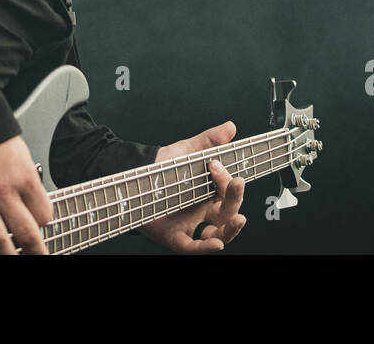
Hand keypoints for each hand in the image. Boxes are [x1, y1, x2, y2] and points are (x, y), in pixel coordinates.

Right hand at [0, 135, 53, 253]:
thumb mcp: (19, 150)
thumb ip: (25, 176)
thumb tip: (29, 197)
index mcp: (24, 177)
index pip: (44, 215)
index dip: (43, 223)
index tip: (40, 226)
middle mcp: (4, 192)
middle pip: (26, 234)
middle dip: (35, 251)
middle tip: (37, 257)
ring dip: (6, 256)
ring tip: (11, 261)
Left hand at [137, 120, 246, 252]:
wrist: (134, 177)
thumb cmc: (163, 167)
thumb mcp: (187, 151)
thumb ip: (209, 140)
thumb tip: (231, 127)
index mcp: (210, 193)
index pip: (227, 191)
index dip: (226, 179)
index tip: (214, 164)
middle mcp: (203, 212)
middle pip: (227, 212)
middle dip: (235, 198)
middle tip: (238, 182)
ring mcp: (191, 225)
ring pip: (218, 233)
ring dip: (231, 229)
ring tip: (239, 219)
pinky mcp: (175, 237)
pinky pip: (192, 247)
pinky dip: (206, 247)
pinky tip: (217, 244)